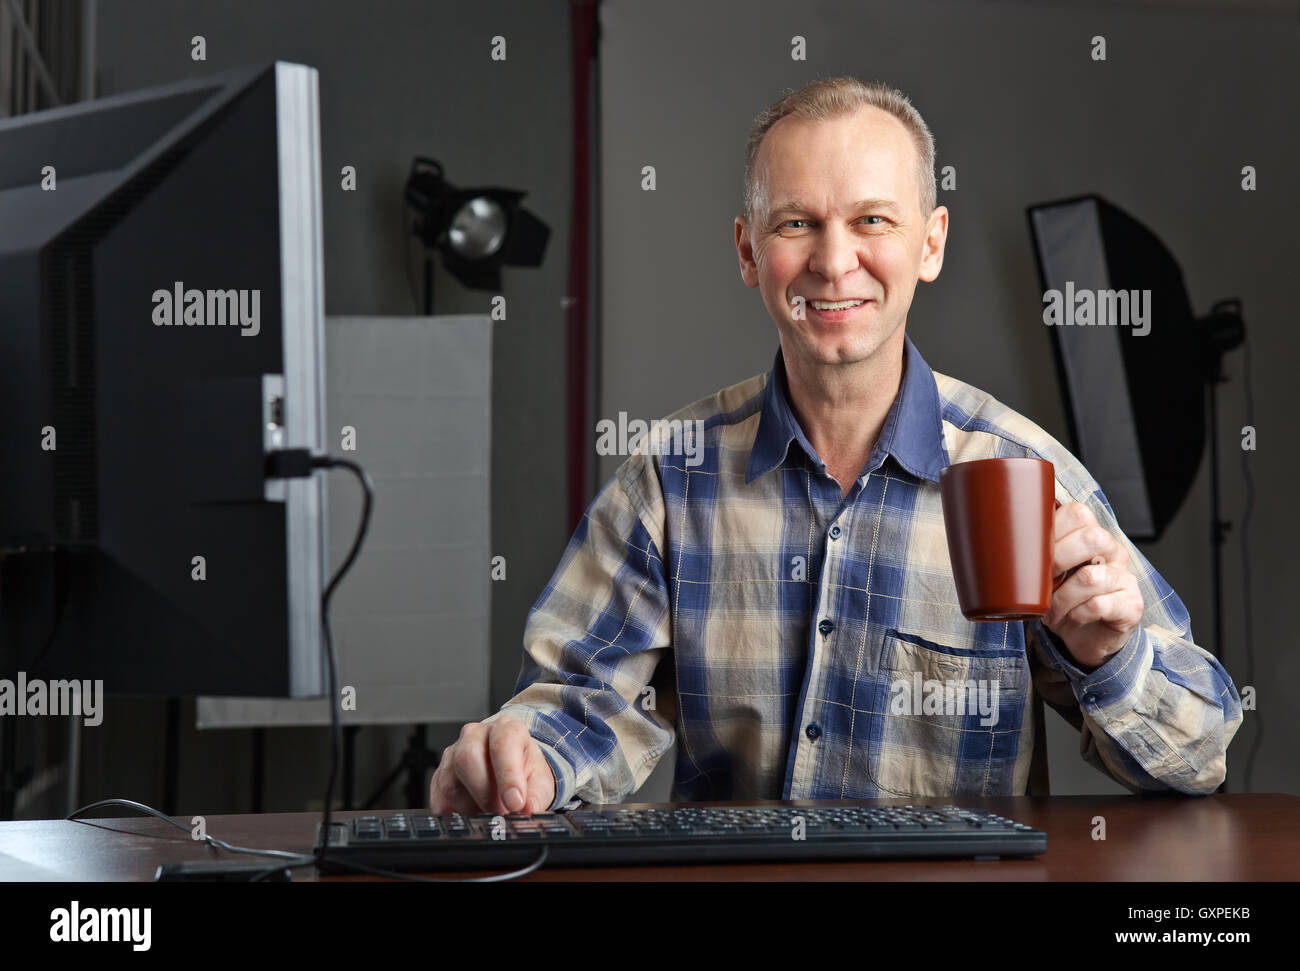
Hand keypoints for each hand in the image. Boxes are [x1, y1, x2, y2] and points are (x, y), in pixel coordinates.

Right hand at [428, 715, 556, 815]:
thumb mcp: (540, 781)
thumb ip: (536, 796)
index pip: (502, 744)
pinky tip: (474, 817)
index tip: (515, 803)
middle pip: (468, 758)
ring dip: (472, 808)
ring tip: (492, 817)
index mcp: (505, 729)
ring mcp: (453, 755)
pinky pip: (439, 799)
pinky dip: (456, 815)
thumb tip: (527, 810)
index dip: (508, 776)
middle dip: (485, 793)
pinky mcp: (439, 777)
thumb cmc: (525, 771)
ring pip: (451, 782)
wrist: (511, 770)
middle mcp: (475, 736)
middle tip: (501, 815)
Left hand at [1043, 502, 1144, 670]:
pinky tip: (1071, 618)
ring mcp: (1125, 578)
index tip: (1033, 552)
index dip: (1051, 531)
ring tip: (1052, 611)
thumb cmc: (1063, 600)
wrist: (1086, 637)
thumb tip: (1002, 540)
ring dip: (1062, 598)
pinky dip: (1076, 614)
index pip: (1078, 513)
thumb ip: (1036, 552)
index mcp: (1092, 536)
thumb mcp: (1047, 573)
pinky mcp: (1131, 606)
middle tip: (1042, 582)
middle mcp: (1114, 553)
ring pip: (1090, 577)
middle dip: (1057, 560)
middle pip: (1092, 538)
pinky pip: (1098, 605)